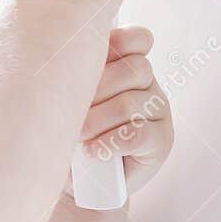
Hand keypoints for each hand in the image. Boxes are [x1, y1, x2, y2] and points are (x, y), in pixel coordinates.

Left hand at [76, 25, 173, 195]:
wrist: (80, 181)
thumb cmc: (71, 133)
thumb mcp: (69, 98)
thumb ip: (74, 74)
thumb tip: (59, 63)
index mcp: (128, 64)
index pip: (138, 39)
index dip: (119, 41)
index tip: (91, 58)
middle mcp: (148, 84)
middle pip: (134, 69)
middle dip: (96, 90)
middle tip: (70, 111)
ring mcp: (158, 111)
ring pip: (130, 103)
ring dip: (96, 121)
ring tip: (76, 137)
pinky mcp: (162, 140)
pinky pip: (137, 134)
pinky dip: (109, 143)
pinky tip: (92, 152)